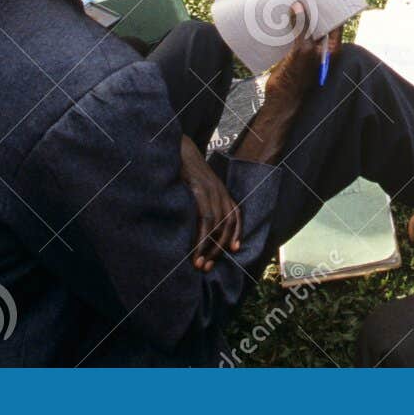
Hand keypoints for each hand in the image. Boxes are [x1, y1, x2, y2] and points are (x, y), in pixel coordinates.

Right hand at [179, 137, 240, 270]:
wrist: (176, 147)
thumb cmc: (183, 169)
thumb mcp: (197, 185)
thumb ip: (201, 200)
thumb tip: (195, 221)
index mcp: (221, 191)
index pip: (236, 215)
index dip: (237, 233)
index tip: (235, 250)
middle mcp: (220, 192)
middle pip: (228, 225)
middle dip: (219, 249)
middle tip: (208, 267)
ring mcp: (211, 192)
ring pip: (217, 225)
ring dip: (209, 248)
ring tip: (199, 264)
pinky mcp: (199, 192)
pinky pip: (206, 219)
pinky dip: (202, 237)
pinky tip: (195, 249)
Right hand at [263, 2, 341, 105]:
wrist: (281, 99)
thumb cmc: (297, 79)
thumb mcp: (302, 50)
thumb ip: (302, 28)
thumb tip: (299, 6)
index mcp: (331, 48)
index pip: (336, 22)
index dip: (331, 7)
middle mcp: (322, 47)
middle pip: (319, 22)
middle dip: (312, 9)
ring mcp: (308, 49)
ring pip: (305, 27)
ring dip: (298, 16)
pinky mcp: (295, 52)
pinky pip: (293, 33)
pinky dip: (288, 25)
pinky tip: (280, 15)